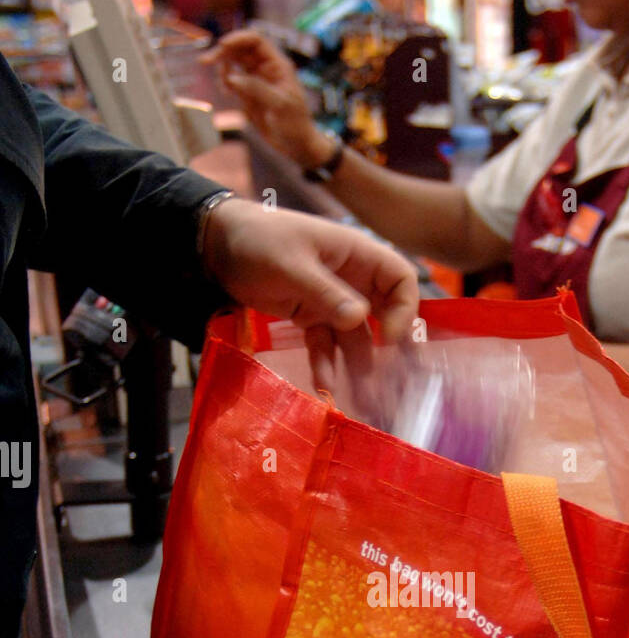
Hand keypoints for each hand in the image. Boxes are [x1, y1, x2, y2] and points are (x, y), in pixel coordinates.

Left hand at [201, 199, 417, 388]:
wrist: (216, 243)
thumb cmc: (258, 241)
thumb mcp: (291, 266)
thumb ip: (325, 293)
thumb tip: (361, 319)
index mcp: (356, 254)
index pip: (400, 279)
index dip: (403, 308)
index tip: (389, 338)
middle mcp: (351, 278)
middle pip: (382, 314)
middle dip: (385, 348)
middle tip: (386, 382)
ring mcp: (330, 299)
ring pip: (354, 336)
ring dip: (356, 364)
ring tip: (360, 397)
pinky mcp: (309, 316)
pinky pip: (325, 344)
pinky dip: (325, 364)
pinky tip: (325, 387)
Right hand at [202, 30, 331, 168]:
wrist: (297, 146)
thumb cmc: (296, 125)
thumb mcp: (280, 105)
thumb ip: (256, 89)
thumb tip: (233, 78)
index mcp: (277, 65)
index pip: (255, 41)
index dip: (238, 39)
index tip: (222, 46)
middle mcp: (265, 69)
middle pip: (240, 49)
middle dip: (223, 52)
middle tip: (205, 61)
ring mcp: (256, 81)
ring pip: (234, 64)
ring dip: (222, 68)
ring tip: (223, 85)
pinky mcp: (249, 95)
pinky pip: (232, 82)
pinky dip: (225, 83)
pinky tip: (226, 92)